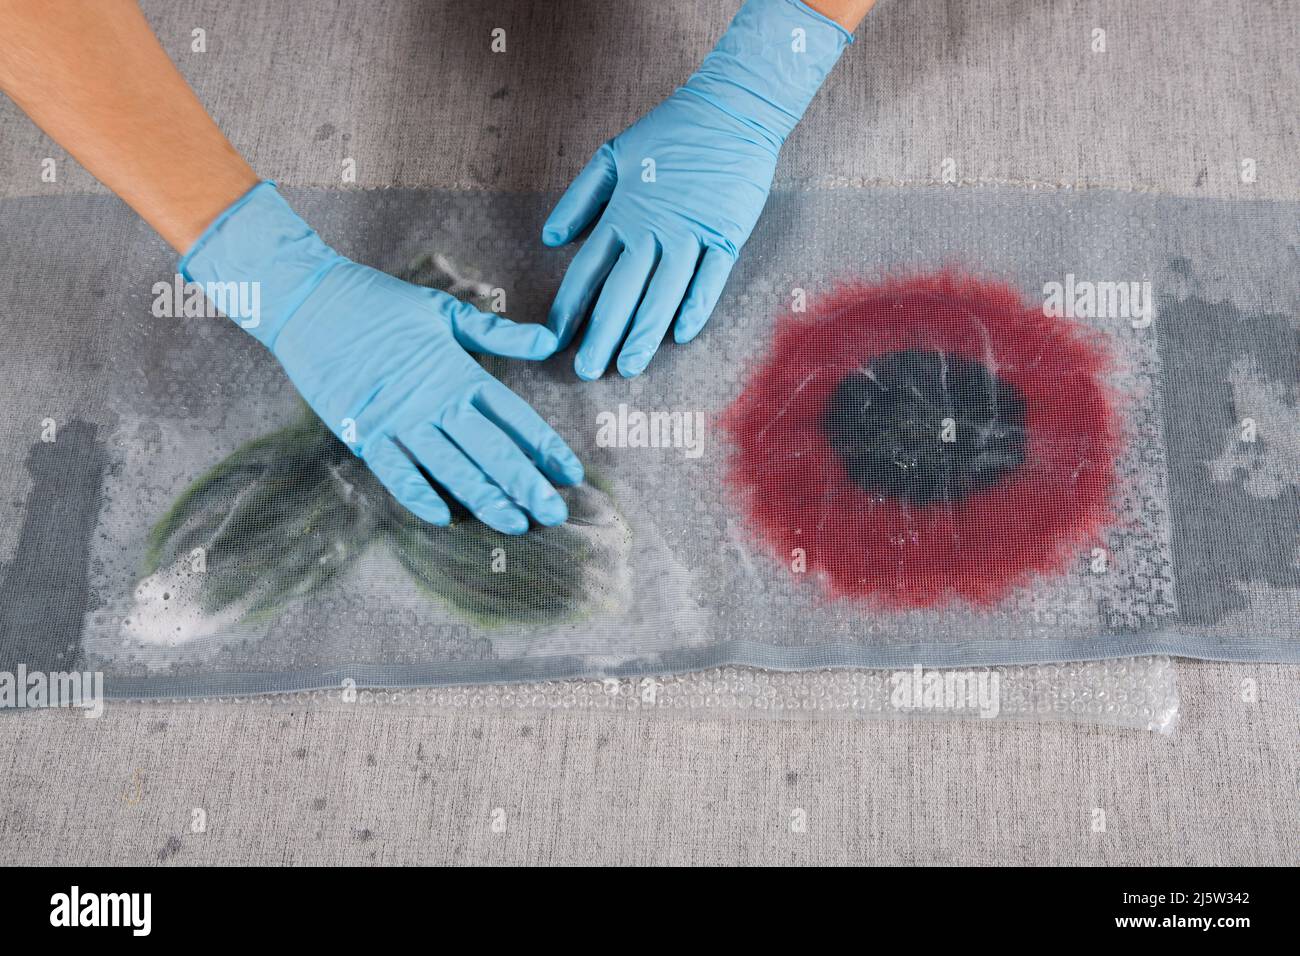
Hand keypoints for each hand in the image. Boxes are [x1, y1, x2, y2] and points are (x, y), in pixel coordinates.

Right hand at [181, 183, 583, 534]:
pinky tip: (442, 518)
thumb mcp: (445, 312)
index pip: (514, 416)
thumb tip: (549, 341)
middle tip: (555, 514)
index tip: (571, 474)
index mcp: (459, 372)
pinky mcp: (362, 431)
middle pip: (491, 450)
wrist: (311, 301)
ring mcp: (398, 419)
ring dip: (485, 499)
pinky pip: (395, 471)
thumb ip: (497, 335)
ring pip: (451, 467)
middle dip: (526, 485)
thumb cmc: (381, 304)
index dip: (545, 447)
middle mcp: (435, 400)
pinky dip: (417, 494)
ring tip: (516, 524)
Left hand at [543, 0, 851, 379]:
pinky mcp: (726, 234)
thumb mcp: (613, 155)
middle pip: (621, 292)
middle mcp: (653, 229)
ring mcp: (691, 233)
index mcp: (623, 213)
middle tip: (586, 371)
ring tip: (628, 367)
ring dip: (644, 333)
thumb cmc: (670, 132)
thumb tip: (549, 238)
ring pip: (663, 293)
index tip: (553, 338)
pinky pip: (710, 278)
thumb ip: (580, 199)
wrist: (731, 109)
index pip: (587, 269)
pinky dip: (696, 306)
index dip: (569, 307)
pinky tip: (681, 336)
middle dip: (601, 334)